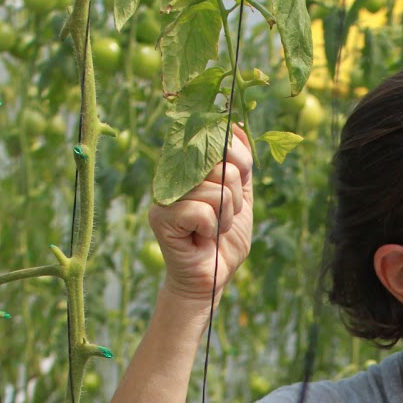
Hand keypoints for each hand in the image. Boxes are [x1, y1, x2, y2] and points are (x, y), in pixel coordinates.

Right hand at [148, 124, 253, 305]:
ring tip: (212, 230)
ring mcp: (165, 193)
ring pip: (217, 191)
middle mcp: (176, 173)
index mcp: (193, 164)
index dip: (240, 161)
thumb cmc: (224, 240)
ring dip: (225, 218)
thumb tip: (234, 125)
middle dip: (235, 198)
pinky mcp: (160, 216)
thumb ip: (241, 165)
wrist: (212, 278)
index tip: (237, 189)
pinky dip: (211, 229)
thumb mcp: (241, 197)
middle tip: (223, 217)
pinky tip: (202, 238)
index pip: (221, 140)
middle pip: (222, 165)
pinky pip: (201, 211)